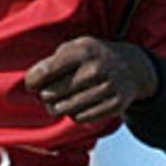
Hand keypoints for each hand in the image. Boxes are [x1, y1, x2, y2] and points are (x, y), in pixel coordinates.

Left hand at [24, 38, 157, 125]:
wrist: (132, 67)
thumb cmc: (94, 57)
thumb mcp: (77, 47)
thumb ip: (53, 61)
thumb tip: (32, 82)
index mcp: (83, 50)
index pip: (45, 72)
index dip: (32, 81)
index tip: (33, 84)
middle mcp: (95, 69)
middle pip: (50, 94)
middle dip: (46, 95)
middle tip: (52, 91)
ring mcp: (106, 88)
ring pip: (63, 110)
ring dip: (58, 107)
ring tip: (64, 99)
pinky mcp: (113, 105)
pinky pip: (78, 118)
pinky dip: (74, 114)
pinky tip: (80, 105)